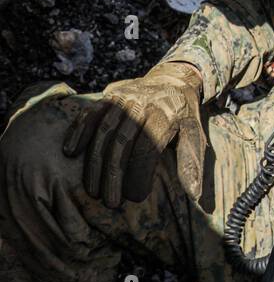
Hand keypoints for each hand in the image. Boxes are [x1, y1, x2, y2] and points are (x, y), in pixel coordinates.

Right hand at [63, 62, 205, 207]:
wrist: (172, 78)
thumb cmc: (182, 114)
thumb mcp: (195, 133)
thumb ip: (192, 162)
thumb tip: (194, 195)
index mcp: (166, 114)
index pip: (147, 149)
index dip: (139, 175)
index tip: (135, 199)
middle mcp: (143, 103)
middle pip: (122, 142)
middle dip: (113, 175)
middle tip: (109, 203)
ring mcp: (123, 96)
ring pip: (103, 130)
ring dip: (94, 162)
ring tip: (91, 190)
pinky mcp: (109, 94)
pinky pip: (90, 112)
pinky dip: (78, 130)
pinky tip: (70, 152)